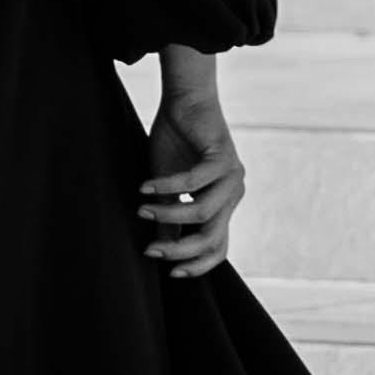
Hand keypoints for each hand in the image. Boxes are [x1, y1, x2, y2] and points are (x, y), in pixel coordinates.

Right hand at [139, 50, 243, 279]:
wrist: (184, 100)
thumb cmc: (175, 142)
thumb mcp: (167, 190)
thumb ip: (169, 219)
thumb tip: (159, 250)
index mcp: (223, 205)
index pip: (219, 247)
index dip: (197, 265)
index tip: (170, 273)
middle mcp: (233, 194)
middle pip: (213, 237)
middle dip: (180, 249)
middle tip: (150, 251)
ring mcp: (232, 176)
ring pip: (203, 212)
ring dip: (168, 215)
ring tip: (141, 210)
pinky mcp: (223, 156)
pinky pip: (194, 182)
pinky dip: (167, 187)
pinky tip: (145, 188)